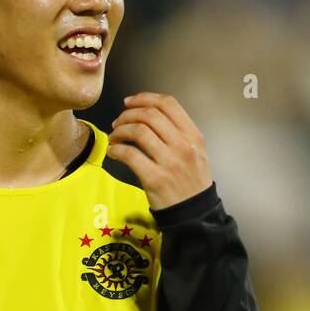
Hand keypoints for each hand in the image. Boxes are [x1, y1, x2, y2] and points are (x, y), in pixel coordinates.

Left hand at [107, 93, 211, 209]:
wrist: (194, 213)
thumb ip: (179, 132)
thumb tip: (148, 114)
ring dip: (119, 131)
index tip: (129, 102)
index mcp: (193, 135)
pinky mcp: (154, 178)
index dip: (144, 98)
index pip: (168, 104)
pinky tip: (113, 152)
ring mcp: (169, 162)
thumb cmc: (192, 181)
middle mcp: (183, 145)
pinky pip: (129, 155)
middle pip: (149, 114)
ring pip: (138, 131)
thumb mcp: (196, 152)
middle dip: (127, 114)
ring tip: (114, 138)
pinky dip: (116, 150)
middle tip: (117, 123)